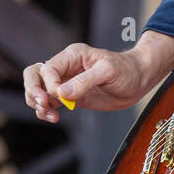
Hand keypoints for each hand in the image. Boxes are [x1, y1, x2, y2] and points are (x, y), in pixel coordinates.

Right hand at [23, 45, 143, 120]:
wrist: (139, 80)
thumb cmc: (127, 69)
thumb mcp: (108, 71)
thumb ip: (85, 81)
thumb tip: (61, 93)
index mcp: (73, 55)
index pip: (48, 68)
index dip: (49, 84)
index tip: (60, 96)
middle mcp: (66, 68)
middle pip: (35, 75)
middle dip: (33, 91)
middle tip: (43, 104)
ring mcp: (67, 83)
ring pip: (39, 91)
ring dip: (38, 104)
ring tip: (51, 115)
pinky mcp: (72, 97)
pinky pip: (50, 103)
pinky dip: (46, 111)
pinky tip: (53, 117)